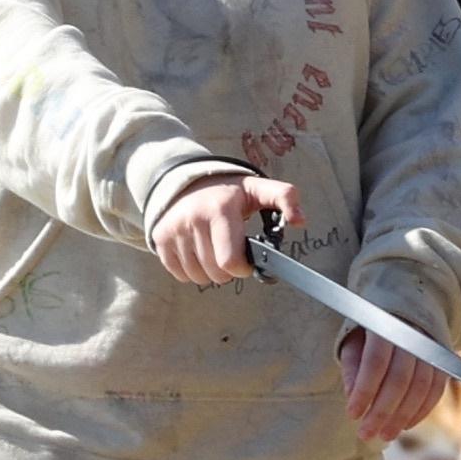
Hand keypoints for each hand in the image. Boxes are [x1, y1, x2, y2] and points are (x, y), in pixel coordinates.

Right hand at [154, 175, 300, 285]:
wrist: (188, 182)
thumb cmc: (229, 192)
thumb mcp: (258, 190)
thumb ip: (285, 198)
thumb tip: (300, 220)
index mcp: (220, 210)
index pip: (230, 261)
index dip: (242, 267)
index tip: (246, 258)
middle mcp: (194, 219)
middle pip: (215, 273)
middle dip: (228, 271)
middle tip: (230, 253)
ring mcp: (174, 230)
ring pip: (197, 277)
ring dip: (210, 272)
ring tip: (214, 251)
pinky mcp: (160, 238)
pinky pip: (179, 274)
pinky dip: (191, 271)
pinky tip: (198, 253)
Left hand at [338, 327, 443, 441]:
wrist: (407, 311)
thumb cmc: (373, 331)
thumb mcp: (354, 340)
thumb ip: (352, 365)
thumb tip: (351, 394)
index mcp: (385, 325)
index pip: (376, 362)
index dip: (364, 391)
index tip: (352, 414)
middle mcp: (412, 335)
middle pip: (399, 379)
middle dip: (382, 412)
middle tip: (366, 434)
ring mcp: (432, 347)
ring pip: (420, 388)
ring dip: (402, 416)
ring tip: (385, 434)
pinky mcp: (444, 360)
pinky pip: (436, 390)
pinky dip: (421, 411)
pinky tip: (405, 425)